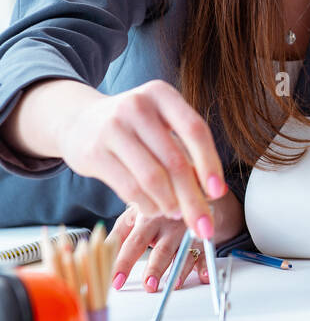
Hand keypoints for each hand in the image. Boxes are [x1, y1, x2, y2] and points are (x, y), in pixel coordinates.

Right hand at [57, 79, 226, 240]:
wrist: (79, 121)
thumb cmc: (132, 126)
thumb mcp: (159, 124)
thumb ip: (185, 150)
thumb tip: (214, 192)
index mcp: (161, 94)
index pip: (195, 130)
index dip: (210, 163)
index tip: (218, 192)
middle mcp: (137, 106)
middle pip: (175, 161)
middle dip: (193, 199)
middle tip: (204, 226)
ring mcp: (113, 128)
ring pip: (153, 179)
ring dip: (170, 204)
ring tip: (177, 213)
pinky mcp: (94, 153)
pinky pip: (130, 188)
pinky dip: (148, 206)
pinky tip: (155, 210)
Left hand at [108, 187, 242, 291]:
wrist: (192, 188)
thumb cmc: (158, 206)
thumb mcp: (135, 213)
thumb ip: (119, 233)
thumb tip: (98, 251)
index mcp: (148, 216)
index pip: (133, 242)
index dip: (124, 262)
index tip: (116, 281)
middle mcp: (168, 222)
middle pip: (161, 247)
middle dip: (155, 267)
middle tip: (148, 285)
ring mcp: (187, 229)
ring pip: (184, 251)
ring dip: (180, 269)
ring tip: (172, 285)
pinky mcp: (204, 234)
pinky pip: (206, 251)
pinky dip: (205, 265)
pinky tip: (202, 276)